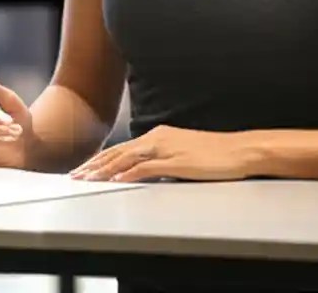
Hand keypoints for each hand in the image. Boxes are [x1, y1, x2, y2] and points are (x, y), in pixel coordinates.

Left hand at [69, 125, 257, 182]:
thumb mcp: (183, 152)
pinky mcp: (176, 162)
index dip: (101, 159)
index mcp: (158, 136)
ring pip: (126, 159)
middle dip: (94, 164)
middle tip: (75, 175)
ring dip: (104, 170)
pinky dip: (128, 174)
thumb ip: (163, 159)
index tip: (84, 168)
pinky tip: (116, 181)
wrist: (241, 150)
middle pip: (118, 152)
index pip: (122, 149)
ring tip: (87, 179)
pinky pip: (147, 168)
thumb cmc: (217, 154)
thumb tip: (146, 171)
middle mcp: (157, 139)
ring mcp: (166, 149)